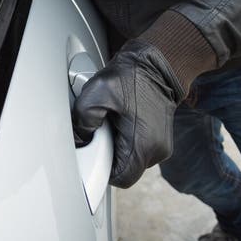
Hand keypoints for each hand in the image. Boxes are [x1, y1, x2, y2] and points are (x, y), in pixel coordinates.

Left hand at [72, 41, 184, 187]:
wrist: (158, 62)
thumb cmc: (133, 76)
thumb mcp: (97, 92)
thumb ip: (83, 120)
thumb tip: (79, 139)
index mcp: (143, 145)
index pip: (120, 178)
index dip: (102, 169)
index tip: (93, 153)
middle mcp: (157, 150)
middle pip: (126, 169)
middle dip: (109, 154)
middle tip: (101, 131)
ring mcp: (161, 144)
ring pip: (132, 158)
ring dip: (118, 145)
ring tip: (112, 121)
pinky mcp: (160, 136)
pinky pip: (139, 147)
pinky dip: (127, 138)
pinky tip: (121, 119)